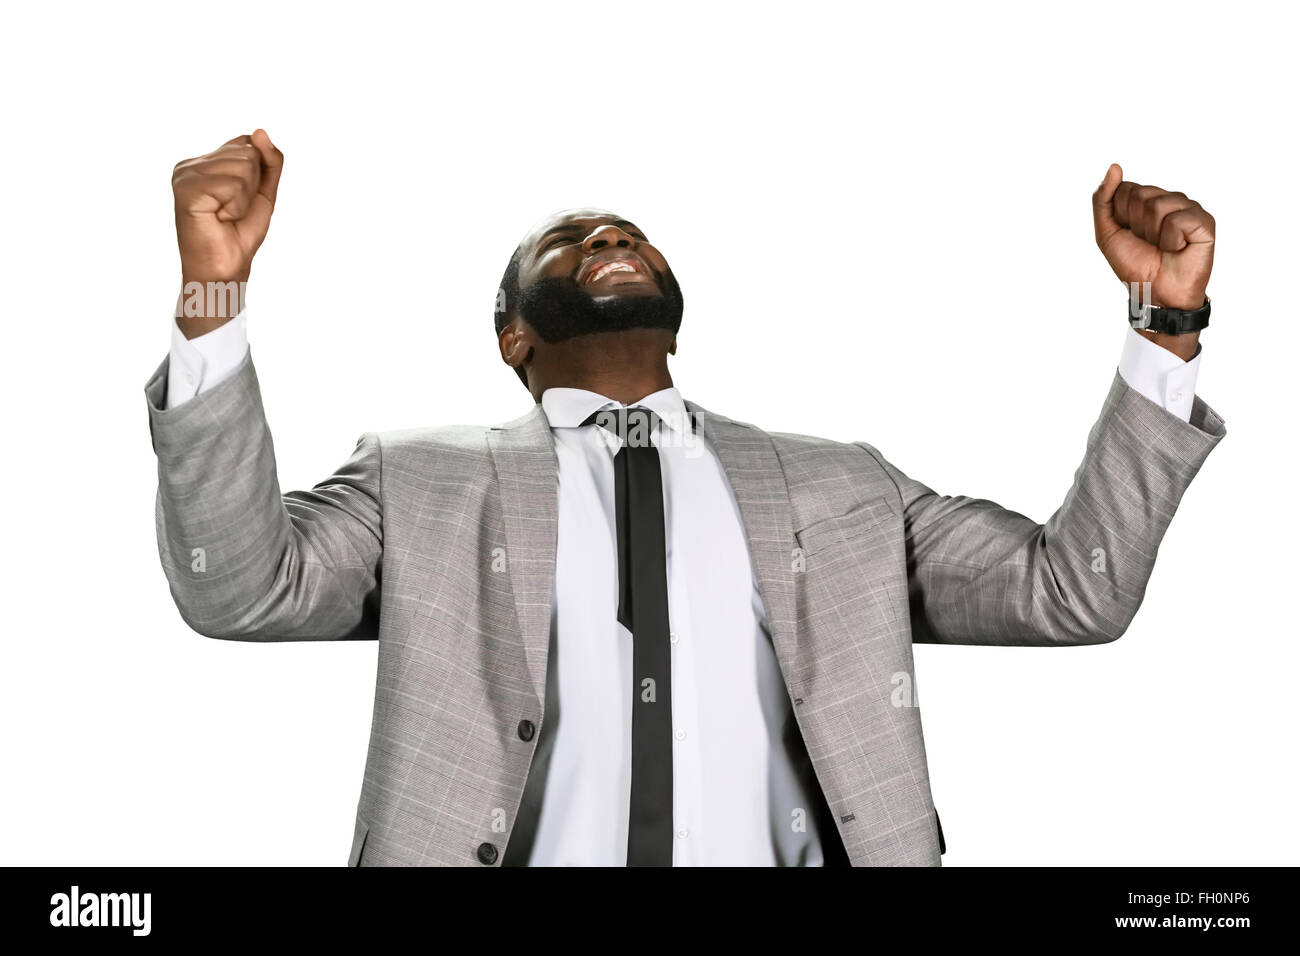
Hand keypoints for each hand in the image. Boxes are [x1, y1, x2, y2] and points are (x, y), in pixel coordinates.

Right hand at [172, 129, 282, 335]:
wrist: (225, 269)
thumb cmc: (239, 234)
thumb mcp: (263, 193)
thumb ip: (269, 162)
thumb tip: (260, 131)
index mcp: (203, 162)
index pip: (247, 144)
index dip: (256, 176)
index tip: (240, 201)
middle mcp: (190, 165)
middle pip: (247, 153)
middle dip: (252, 188)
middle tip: (232, 212)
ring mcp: (185, 175)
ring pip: (243, 166)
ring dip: (245, 199)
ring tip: (225, 216)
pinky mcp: (186, 189)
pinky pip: (234, 184)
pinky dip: (236, 206)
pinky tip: (219, 218)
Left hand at [1091, 164, 1213, 360]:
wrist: (1154, 293)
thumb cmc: (1134, 264)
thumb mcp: (1107, 233)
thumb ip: (1103, 200)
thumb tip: (1114, 167)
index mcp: (1147, 199)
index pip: (1124, 189)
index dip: (1120, 217)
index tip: (1130, 235)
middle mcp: (1169, 199)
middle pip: (1139, 195)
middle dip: (1135, 225)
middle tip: (1147, 243)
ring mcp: (1188, 208)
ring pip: (1157, 206)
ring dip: (1152, 235)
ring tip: (1162, 247)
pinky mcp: (1204, 221)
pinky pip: (1177, 221)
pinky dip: (1170, 241)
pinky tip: (1178, 248)